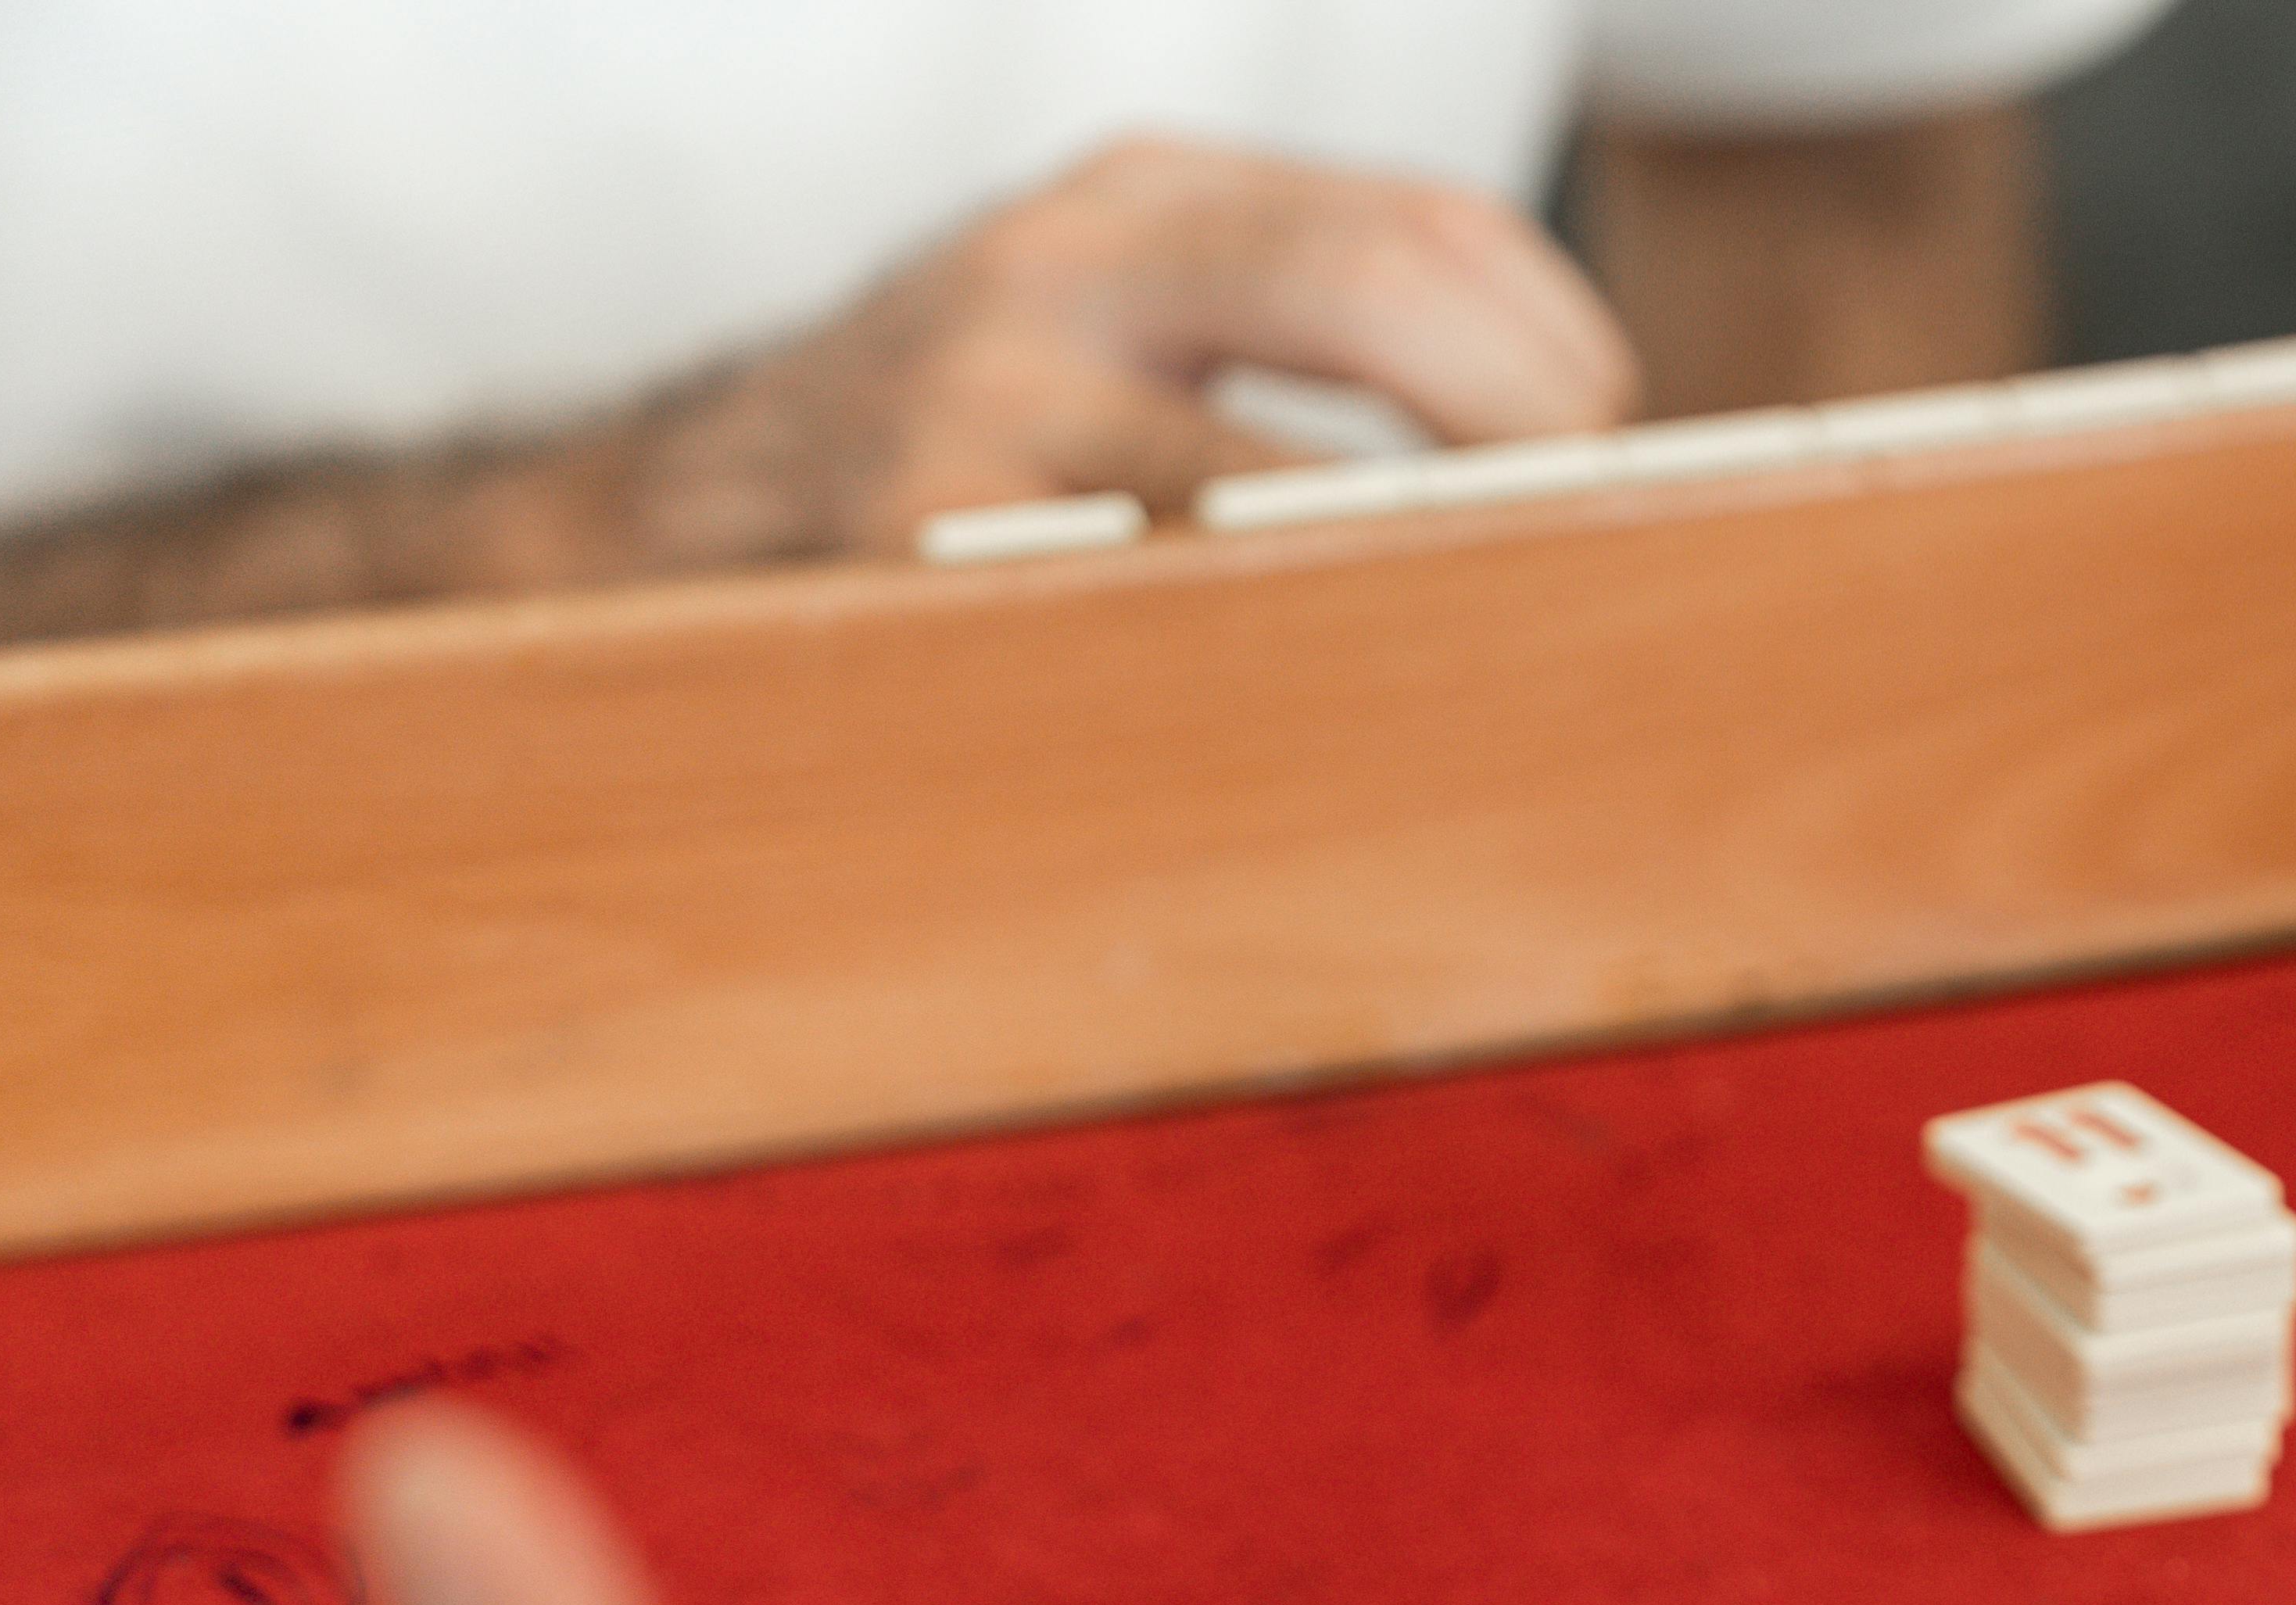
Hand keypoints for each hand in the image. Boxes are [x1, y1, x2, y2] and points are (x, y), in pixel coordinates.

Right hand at [520, 133, 1640, 570]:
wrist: (669, 522)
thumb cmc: (952, 438)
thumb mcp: (1110, 320)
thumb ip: (1299, 339)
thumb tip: (1572, 452)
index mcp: (1139, 195)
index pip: (1428, 227)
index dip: (1564, 349)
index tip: (1626, 455)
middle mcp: (1066, 261)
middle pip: (1386, 301)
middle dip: (1532, 435)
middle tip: (1611, 549)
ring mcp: (985, 395)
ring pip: (1286, 478)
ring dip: (1431, 573)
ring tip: (1517, 647)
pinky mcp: (927, 539)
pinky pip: (1158, 611)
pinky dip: (1281, 663)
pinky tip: (1350, 718)